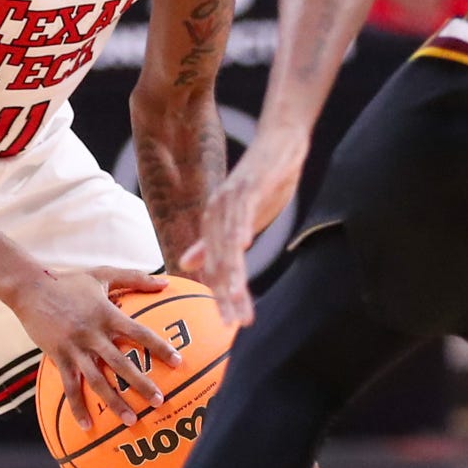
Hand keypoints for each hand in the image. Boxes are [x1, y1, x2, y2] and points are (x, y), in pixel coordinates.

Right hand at [10, 268, 179, 430]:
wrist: (29, 288)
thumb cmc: (69, 281)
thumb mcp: (102, 274)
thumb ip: (135, 278)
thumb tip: (166, 283)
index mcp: (107, 314)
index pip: (139, 333)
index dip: (159, 347)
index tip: (177, 362)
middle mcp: (93, 334)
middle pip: (122, 363)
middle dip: (142, 384)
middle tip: (159, 401)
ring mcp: (75, 348)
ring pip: (98, 380)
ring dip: (115, 402)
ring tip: (131, 420)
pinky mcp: (59, 357)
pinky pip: (70, 387)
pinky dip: (78, 407)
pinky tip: (87, 426)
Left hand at [178, 127, 307, 325]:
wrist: (279, 143)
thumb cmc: (263, 181)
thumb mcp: (240, 216)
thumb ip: (215, 240)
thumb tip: (189, 263)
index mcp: (215, 225)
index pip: (218, 268)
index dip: (223, 297)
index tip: (229, 324)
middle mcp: (217, 214)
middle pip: (220, 262)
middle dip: (225, 294)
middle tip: (230, 323)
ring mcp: (232, 200)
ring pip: (229, 242)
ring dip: (233, 272)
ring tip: (238, 297)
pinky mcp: (248, 185)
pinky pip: (242, 210)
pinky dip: (241, 227)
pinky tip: (243, 245)